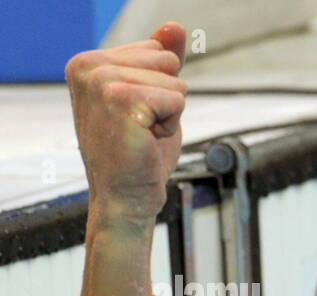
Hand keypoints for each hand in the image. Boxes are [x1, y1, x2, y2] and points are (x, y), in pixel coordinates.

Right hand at [65, 22, 187, 227]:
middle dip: (168, 98)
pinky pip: (177, 99)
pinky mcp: (121, 100)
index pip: (156, 51)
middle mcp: (88, 66)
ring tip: (143, 135)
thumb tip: (176, 26)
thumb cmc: (140, 152)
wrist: (126, 197)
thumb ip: (163, 62)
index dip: (160, 88)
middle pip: (168, 62)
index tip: (137, 116)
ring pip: (175, 82)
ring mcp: (102, 82)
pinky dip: (171, 124)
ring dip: (170, 114)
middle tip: (142, 128)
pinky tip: (146, 141)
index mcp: (88, 61)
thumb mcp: (155, 98)